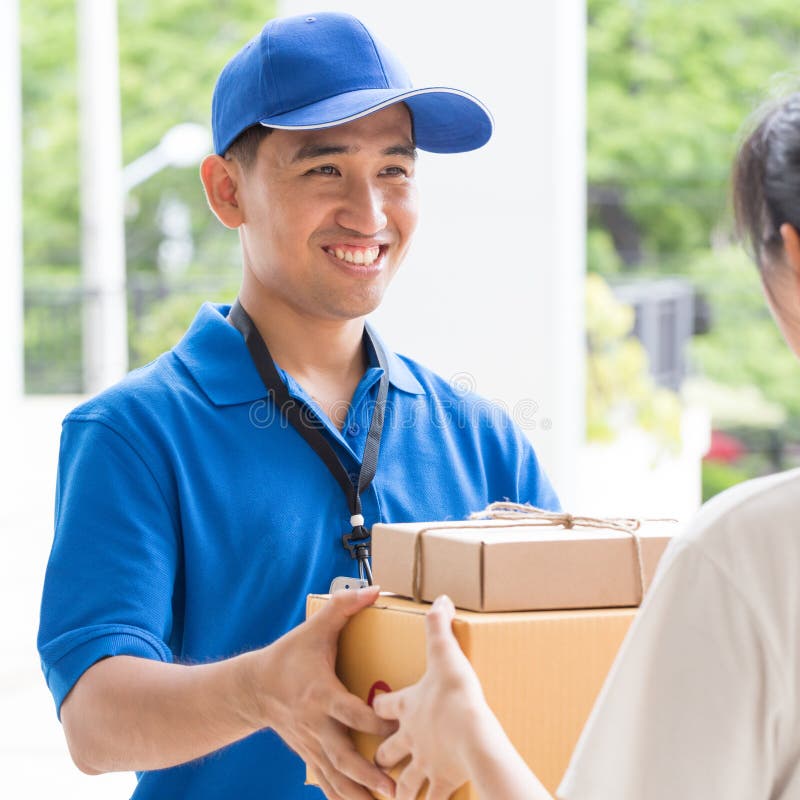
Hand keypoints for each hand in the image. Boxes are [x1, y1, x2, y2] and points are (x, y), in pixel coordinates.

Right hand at [254, 586, 396, 799]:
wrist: (253, 687)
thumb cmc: (290, 655)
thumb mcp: (315, 628)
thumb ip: (344, 607)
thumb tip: (374, 590)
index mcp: (320, 693)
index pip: (349, 711)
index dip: (373, 720)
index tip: (397, 725)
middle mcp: (315, 723)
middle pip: (341, 754)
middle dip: (366, 772)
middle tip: (392, 786)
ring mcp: (310, 743)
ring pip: (334, 775)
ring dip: (357, 793)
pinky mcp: (308, 753)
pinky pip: (325, 780)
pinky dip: (341, 797)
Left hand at [372, 596, 492, 799]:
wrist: (473, 736)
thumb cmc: (456, 694)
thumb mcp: (446, 653)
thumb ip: (440, 626)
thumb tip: (440, 600)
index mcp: (407, 706)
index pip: (382, 707)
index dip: (377, 707)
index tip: (373, 709)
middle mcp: (410, 737)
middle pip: (389, 750)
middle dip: (383, 756)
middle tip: (379, 760)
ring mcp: (425, 763)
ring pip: (407, 783)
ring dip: (400, 791)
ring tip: (394, 799)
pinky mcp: (443, 780)